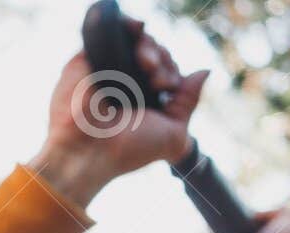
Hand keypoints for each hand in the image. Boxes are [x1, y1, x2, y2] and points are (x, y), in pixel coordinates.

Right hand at [29, 25, 209, 208]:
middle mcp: (123, 82)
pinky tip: (137, 29)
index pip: (164, 68)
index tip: (166, 86)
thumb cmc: (128, 150)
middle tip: (157, 79)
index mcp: (142, 97)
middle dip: (161, 59)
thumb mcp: (172, 133)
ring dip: (148, 46)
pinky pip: (110, 31)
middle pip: (152, 51)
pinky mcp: (85, 59)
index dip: (170, 71)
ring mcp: (104, 69)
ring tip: (148, 64)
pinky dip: (126, 24)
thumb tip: (204, 72)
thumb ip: (188, 102)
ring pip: (134, 40)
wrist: (90, 152)